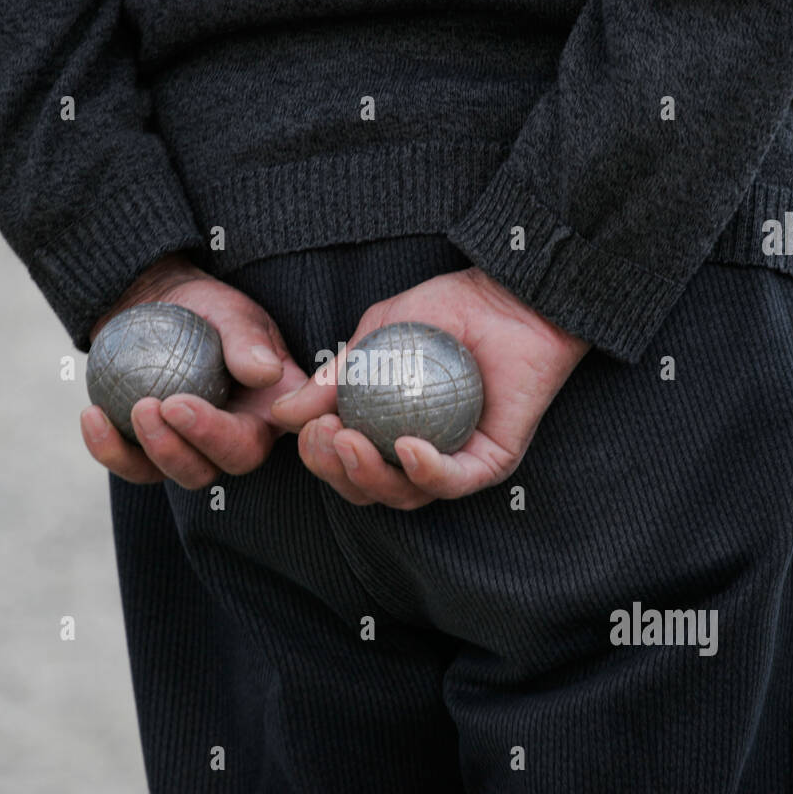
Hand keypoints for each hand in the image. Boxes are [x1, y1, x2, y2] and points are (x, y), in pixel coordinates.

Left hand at [80, 253, 305, 486]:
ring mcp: (197, 451)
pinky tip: (93, 417)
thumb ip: (245, 340)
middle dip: (202, 441)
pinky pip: (135, 467)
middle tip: (168, 404)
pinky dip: (111, 450)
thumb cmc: (200, 307)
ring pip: (188, 474)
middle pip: (236, 459)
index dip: (274, 428)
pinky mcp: (154, 455)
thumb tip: (266, 373)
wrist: (149, 308)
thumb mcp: (227, 311)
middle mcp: (242, 436)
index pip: (289, 427)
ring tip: (138, 407)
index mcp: (270, 406)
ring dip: (161, 450)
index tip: (238, 402)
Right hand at [271, 267, 588, 508]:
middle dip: (337, 472)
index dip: (319, 454)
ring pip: (405, 495)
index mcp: (386, 432)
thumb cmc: (448, 311)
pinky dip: (425, 471)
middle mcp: (418, 456)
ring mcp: (454, 464)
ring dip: (370, 475)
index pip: (344, 462)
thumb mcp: (375, 336)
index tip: (307, 424)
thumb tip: (282, 413)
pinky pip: (452, 481)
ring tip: (352, 441)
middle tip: (327, 435)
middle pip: (368, 490)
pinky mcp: (490, 464)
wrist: (510, 298)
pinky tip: (406, 448)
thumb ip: (334, 376)